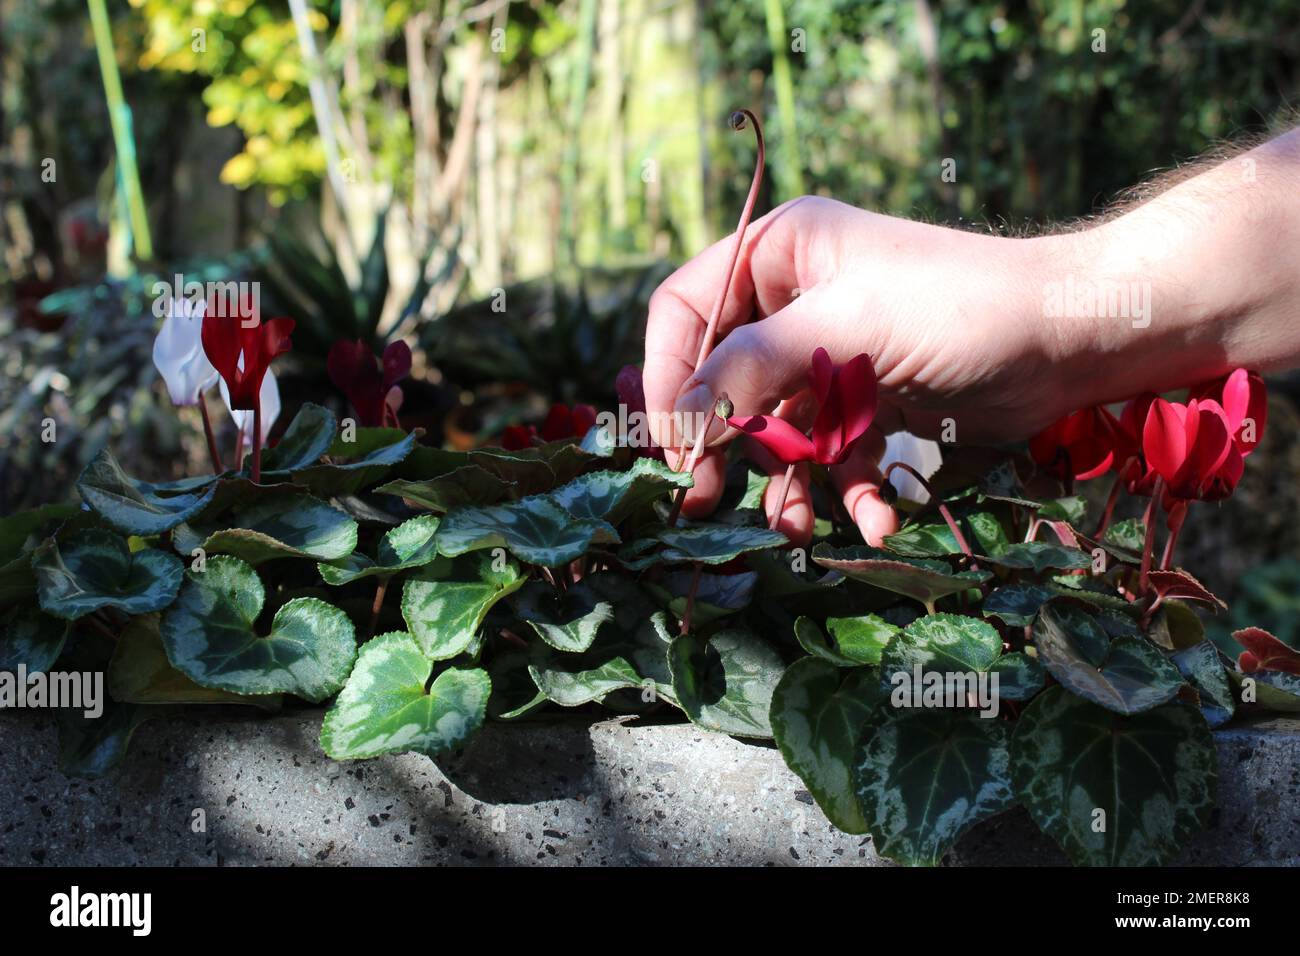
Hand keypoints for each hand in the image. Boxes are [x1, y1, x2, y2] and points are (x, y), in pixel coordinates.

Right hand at [643, 196, 1067, 545]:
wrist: (1070, 339)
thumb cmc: (958, 308)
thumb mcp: (845, 328)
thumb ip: (751, 369)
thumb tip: (679, 424)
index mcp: (779, 255)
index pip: (684, 311)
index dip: (665, 376)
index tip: (670, 442)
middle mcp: (794, 302)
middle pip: (720, 381)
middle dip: (720, 446)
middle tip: (704, 500)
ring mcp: (829, 358)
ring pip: (773, 431)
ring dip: (785, 484)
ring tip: (797, 527)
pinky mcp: (866, 404)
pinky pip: (829, 454)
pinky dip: (845, 490)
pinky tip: (878, 515)